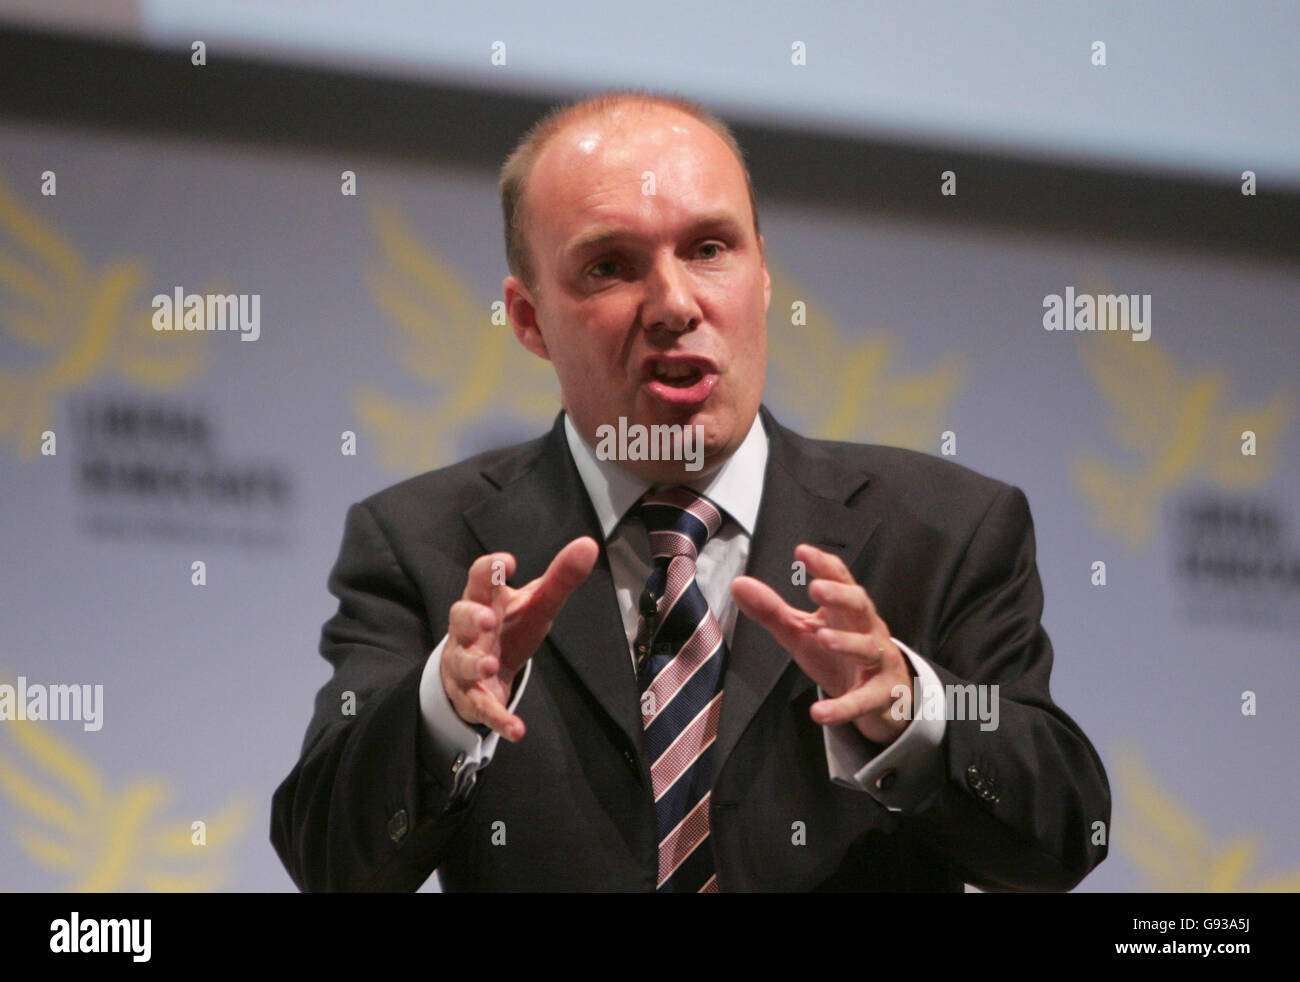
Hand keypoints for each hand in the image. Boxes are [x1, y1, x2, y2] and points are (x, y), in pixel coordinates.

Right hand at [440, 536, 598, 741]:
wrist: (483, 670)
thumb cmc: (508, 627)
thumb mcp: (536, 603)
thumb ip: (560, 577)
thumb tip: (589, 544)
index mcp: (485, 601)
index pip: (480, 579)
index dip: (489, 569)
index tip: (506, 561)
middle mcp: (469, 631)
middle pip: (459, 618)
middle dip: (470, 617)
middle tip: (487, 619)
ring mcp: (466, 664)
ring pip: (461, 663)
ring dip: (473, 664)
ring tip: (489, 664)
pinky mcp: (473, 697)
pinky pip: (482, 708)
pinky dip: (498, 719)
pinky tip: (516, 729)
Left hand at [731, 543, 912, 744]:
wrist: (881, 698)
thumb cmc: (838, 655)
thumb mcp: (802, 632)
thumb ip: (772, 610)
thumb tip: (739, 584)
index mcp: (846, 610)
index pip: (840, 579)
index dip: (823, 565)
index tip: (803, 552)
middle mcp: (867, 629)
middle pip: (860, 606)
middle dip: (841, 596)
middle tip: (817, 588)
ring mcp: (877, 662)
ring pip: (867, 648)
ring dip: (847, 643)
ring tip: (823, 637)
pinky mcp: (880, 695)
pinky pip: (863, 700)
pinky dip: (843, 706)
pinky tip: (821, 712)